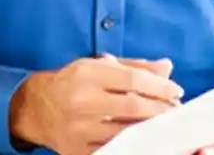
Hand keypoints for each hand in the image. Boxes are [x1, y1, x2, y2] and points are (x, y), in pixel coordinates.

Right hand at [9, 54, 183, 154]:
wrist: (36, 108)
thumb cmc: (73, 83)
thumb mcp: (98, 66)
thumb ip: (134, 67)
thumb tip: (167, 67)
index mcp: (87, 75)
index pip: (132, 80)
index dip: (159, 86)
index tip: (176, 90)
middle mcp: (81, 102)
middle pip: (132, 107)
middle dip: (161, 109)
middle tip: (176, 110)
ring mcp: (79, 130)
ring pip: (126, 131)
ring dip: (151, 129)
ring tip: (165, 124)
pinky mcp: (78, 151)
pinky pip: (113, 150)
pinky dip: (133, 145)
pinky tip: (145, 140)